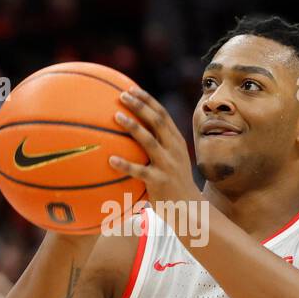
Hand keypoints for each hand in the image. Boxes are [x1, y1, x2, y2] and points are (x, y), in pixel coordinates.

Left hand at [109, 87, 197, 207]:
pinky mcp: (159, 181)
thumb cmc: (173, 182)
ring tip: (116, 117)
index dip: (147, 100)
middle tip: (122, 96)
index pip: (162, 114)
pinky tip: (110, 159)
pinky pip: (139, 171)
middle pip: (157, 121)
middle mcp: (174, 149)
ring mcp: (167, 165)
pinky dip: (125, 164)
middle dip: (140, 106)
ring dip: (133, 126)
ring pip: (149, 141)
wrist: (188, 208)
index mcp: (176, 141)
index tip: (130, 89)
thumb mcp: (172, 159)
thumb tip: (133, 130)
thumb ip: (158, 144)